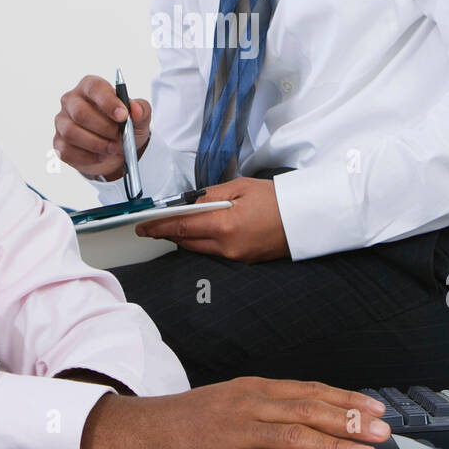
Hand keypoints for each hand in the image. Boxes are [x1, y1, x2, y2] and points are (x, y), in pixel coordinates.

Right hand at [53, 75, 150, 179]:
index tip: (123, 116)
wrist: (116, 149)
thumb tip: (135, 110)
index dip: (109, 102)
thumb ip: (141, 110)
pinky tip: (100, 156)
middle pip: (80, 112)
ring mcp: (62, 121)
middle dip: (104, 128)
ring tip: (112, 148)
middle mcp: (71, 100)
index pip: (95, 88)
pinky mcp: (59, 142)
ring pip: (71, 132)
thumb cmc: (123, 126)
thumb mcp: (139, 117)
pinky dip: (87, 157)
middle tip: (120, 137)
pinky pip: (66, 151)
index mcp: (90, 86)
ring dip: (96, 144)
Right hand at [79, 377, 390, 448]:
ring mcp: (233, 435)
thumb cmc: (189, 420)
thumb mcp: (233, 401)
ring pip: (290, 438)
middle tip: (380, 431)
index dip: (345, 400)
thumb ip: (273, 409)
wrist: (139, 433)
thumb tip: (319, 418)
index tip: (375, 409)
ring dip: (330, 448)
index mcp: (252, 389)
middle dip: (348, 422)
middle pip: (306, 410)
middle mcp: (246, 406)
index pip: (309, 391)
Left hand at [136, 177, 288, 262]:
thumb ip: (211, 196)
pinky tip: (201, 231)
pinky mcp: (243, 260)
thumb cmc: (276, 199)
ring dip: (186, 237)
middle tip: (154, 224)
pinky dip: (203, 242)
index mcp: (225, 226)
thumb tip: (191, 204)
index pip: (182, 228)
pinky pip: (214, 252)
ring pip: (199, 249)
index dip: (159, 228)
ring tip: (176, 225)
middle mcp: (228, 247)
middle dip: (169, 233)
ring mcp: (236, 257)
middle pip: (187, 242)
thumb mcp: (241, 187)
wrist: (305, 218)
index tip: (143, 227)